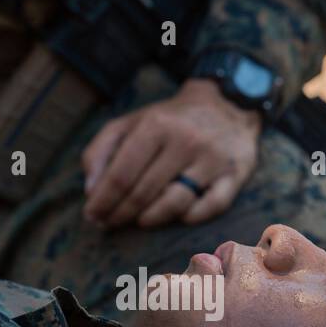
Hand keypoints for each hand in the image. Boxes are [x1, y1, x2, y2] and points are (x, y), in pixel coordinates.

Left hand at [81, 78, 260, 228]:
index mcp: (156, 125)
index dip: (103, 200)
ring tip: (138, 221)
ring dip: (151, 219)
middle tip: (108, 224)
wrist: (228, 102)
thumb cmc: (170, 120)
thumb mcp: (132, 122)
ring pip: (176, 203)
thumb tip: (90, 190)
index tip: (92, 215)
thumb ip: (102, 150)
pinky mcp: (235, 174)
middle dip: (120, 213)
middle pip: (145, 192)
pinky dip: (191, 217)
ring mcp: (213, 159)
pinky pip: (211, 207)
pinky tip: (177, 217)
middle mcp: (186, 141)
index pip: (122, 174)